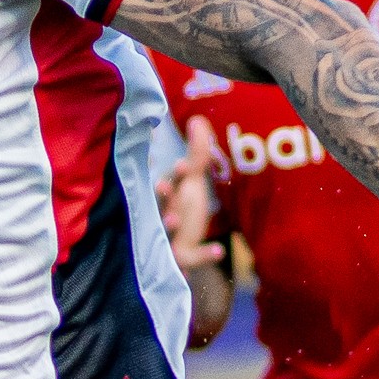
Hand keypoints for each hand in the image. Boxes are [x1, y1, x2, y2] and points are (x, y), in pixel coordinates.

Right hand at [161, 118, 226, 274]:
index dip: (168, 174)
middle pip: (159, 204)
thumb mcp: (192, 182)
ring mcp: (171, 238)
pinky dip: (204, 255)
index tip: (173, 161)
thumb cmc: (184, 209)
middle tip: (161, 185)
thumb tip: (197, 119)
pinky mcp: (182, 258)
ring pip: (165, 231)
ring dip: (167, 224)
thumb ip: (197, 152)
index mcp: (168, 196)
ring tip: (173, 218)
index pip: (166, 182)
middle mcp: (165, 214)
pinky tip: (219, 250)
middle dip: (161, 194)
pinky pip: (191, 259)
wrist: (183, 250)